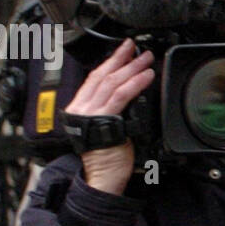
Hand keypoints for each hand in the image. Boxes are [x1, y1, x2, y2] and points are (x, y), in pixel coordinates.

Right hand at [64, 39, 154, 194]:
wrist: (102, 176)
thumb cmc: (106, 156)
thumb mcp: (104, 127)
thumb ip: (110, 110)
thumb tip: (128, 91)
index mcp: (79, 108)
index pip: (93, 78)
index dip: (109, 62)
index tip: (123, 50)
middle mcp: (81, 108)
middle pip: (102, 75)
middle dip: (121, 59)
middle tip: (136, 48)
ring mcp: (91, 113)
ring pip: (112, 83)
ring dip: (132, 68)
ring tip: (146, 60)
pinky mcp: (104, 120)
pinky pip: (121, 96)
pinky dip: (135, 83)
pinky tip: (146, 77)